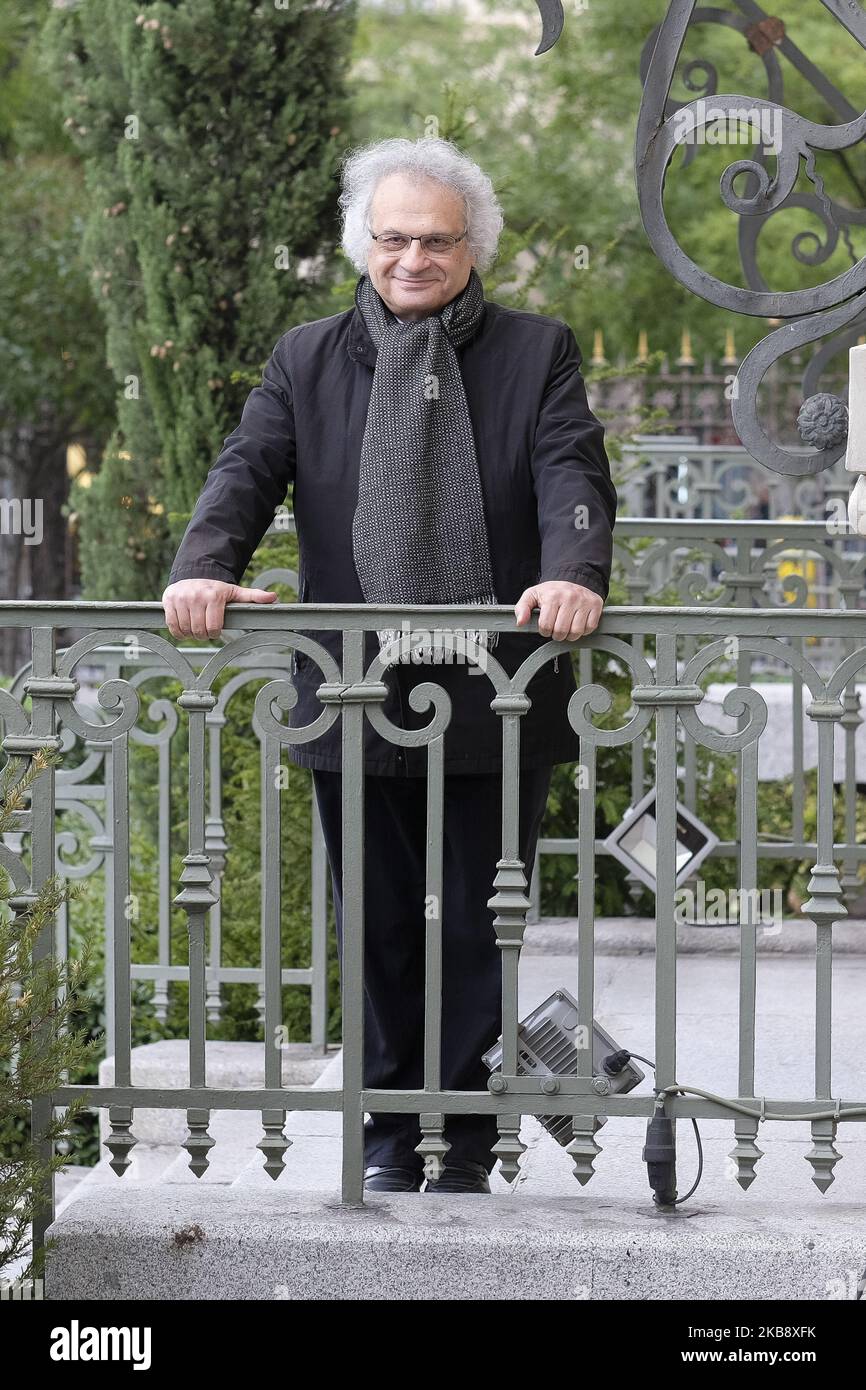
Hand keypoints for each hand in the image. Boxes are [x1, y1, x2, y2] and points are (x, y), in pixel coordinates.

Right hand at [162, 579, 277, 639]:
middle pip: (199, 631)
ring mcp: (180, 598)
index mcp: (214, 595)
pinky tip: (184, 626)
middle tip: (205, 630)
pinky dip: (178, 631)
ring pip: (185, 630)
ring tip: (195, 627)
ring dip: (190, 634)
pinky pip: (172, 625)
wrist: (194, 574)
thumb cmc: (217, 589)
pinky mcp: (168, 600)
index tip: (215, 629)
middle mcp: (196, 595)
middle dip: (203, 635)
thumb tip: (274, 598)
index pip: (214, 628)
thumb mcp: (236, 592)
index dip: (215, 633)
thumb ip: (254, 596)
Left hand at [514, 580, 602, 640]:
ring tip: (566, 627)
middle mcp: (570, 597)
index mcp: (553, 596)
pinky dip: (583, 631)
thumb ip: (522, 608)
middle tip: (556, 629)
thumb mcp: (532, 595)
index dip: (544, 630)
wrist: (573, 578)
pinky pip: (590, 628)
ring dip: (570, 635)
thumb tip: (520, 622)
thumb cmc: (551, 591)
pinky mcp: (596, 605)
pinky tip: (577, 624)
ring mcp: (584, 601)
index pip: (546, 626)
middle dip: (556, 635)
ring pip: (577, 632)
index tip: (546, 626)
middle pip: (561, 631)